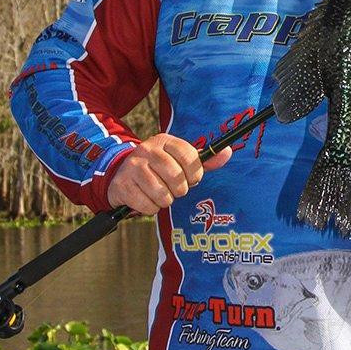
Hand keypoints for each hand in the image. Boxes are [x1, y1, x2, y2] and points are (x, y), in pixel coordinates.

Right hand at [107, 133, 231, 213]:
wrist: (122, 175)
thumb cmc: (159, 169)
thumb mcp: (180, 160)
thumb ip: (204, 160)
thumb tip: (228, 152)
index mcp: (164, 141)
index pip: (189, 155)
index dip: (195, 173)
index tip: (193, 179)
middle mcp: (147, 150)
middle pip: (176, 176)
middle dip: (180, 189)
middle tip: (176, 189)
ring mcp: (132, 167)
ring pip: (162, 194)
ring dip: (165, 200)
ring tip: (160, 194)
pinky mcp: (122, 185)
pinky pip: (147, 205)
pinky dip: (151, 208)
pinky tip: (146, 199)